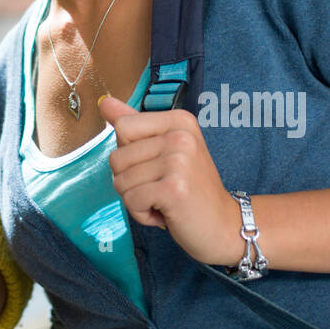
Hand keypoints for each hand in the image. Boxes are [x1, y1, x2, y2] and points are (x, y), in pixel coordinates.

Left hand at [99, 95, 241, 265]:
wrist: (224, 226)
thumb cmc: (191, 189)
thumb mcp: (165, 149)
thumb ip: (134, 125)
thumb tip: (105, 103)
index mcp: (179, 120)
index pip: (122, 127)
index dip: (129, 154)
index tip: (156, 166)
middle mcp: (180, 135)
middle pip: (117, 157)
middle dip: (130, 181)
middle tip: (161, 188)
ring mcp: (179, 161)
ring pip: (120, 182)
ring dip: (136, 200)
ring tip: (164, 200)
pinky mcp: (174, 188)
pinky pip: (131, 201)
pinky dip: (142, 214)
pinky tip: (166, 213)